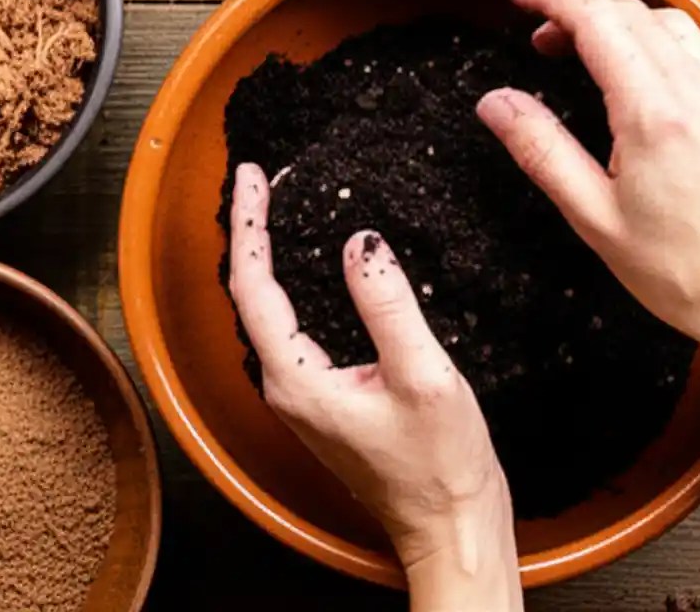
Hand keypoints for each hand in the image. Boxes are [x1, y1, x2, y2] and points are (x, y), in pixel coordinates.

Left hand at [228, 163, 520, 610]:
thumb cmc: (440, 467)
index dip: (249, 224)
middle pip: (252, 295)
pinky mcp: (326, 398)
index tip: (252, 176)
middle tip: (267, 180)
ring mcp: (304, 395)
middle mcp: (288, 387)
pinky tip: (318, 266)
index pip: (254, 286)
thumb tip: (361, 242)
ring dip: (275, 257)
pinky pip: (298, 329)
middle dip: (254, 232)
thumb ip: (388, 305)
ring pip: (273, 311)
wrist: (450, 523)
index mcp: (297, 380)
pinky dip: (299, 287)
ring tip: (282, 207)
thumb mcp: (422, 376)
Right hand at [477, 0, 699, 371]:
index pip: (596, 19)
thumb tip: (498, 105)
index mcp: (654, 113)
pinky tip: (646, 81)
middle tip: (542, 34)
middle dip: (580, 8)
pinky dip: (663, 46)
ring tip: (589, 54)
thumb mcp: (594, 217)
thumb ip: (542, 150)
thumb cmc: (689, 274)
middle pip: (632, 13)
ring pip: (671, 25)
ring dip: (623, 24)